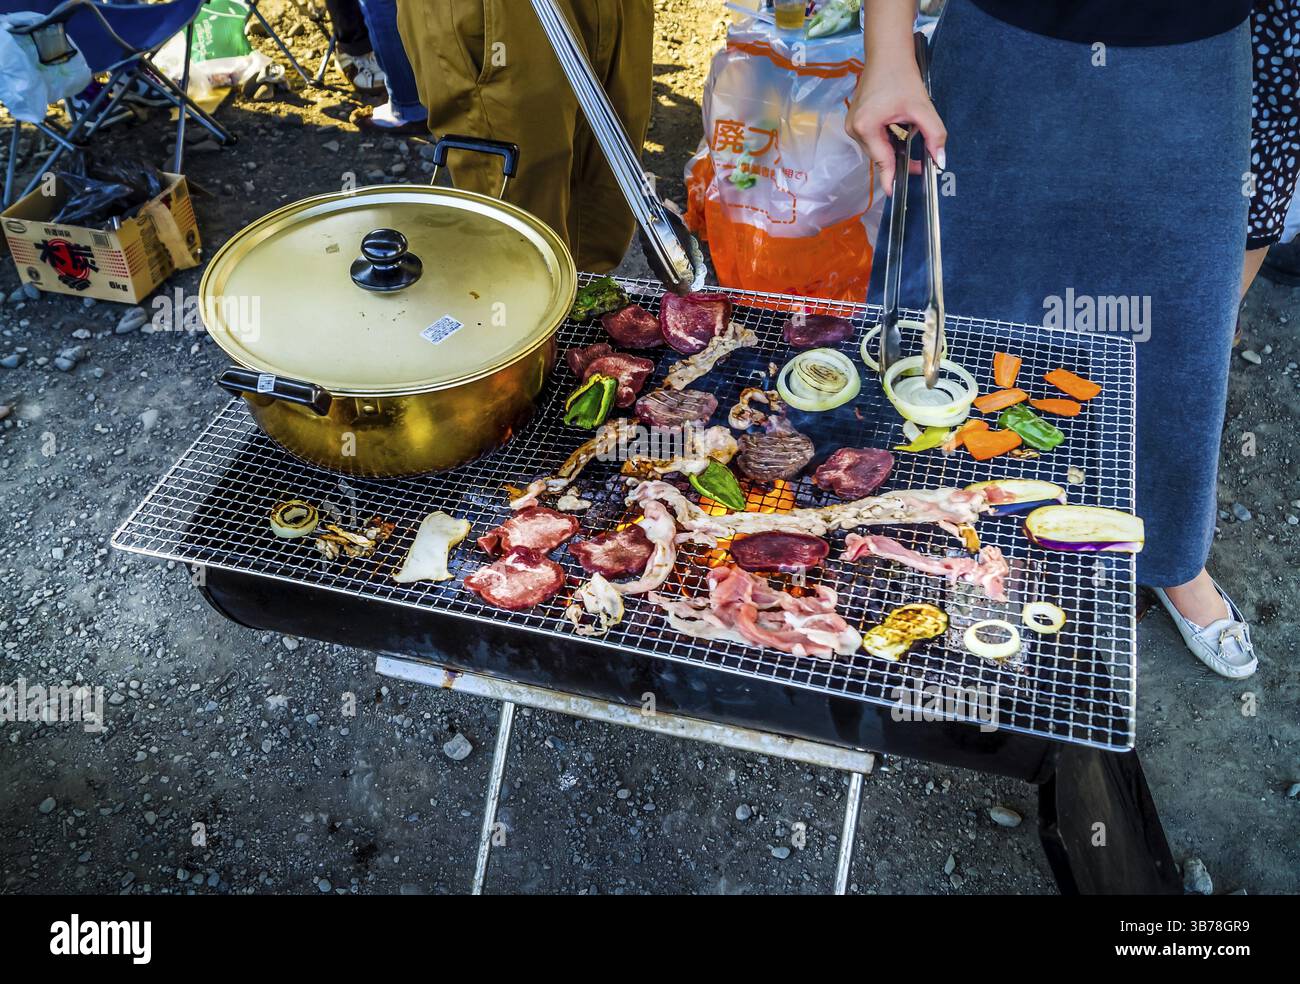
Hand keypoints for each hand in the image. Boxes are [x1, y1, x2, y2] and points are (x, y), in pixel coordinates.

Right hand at [845, 65, 946, 193]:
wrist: (887, 53)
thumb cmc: (900, 76)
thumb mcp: (922, 108)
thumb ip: (934, 135)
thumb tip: (940, 160)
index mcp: (865, 127)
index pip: (882, 161)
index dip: (890, 179)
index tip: (895, 194)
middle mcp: (853, 129)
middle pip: (879, 156)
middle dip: (899, 160)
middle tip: (921, 161)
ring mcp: (851, 124)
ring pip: (876, 148)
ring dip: (893, 148)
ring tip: (908, 135)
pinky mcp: (854, 120)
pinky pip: (872, 139)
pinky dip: (886, 140)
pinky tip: (898, 130)